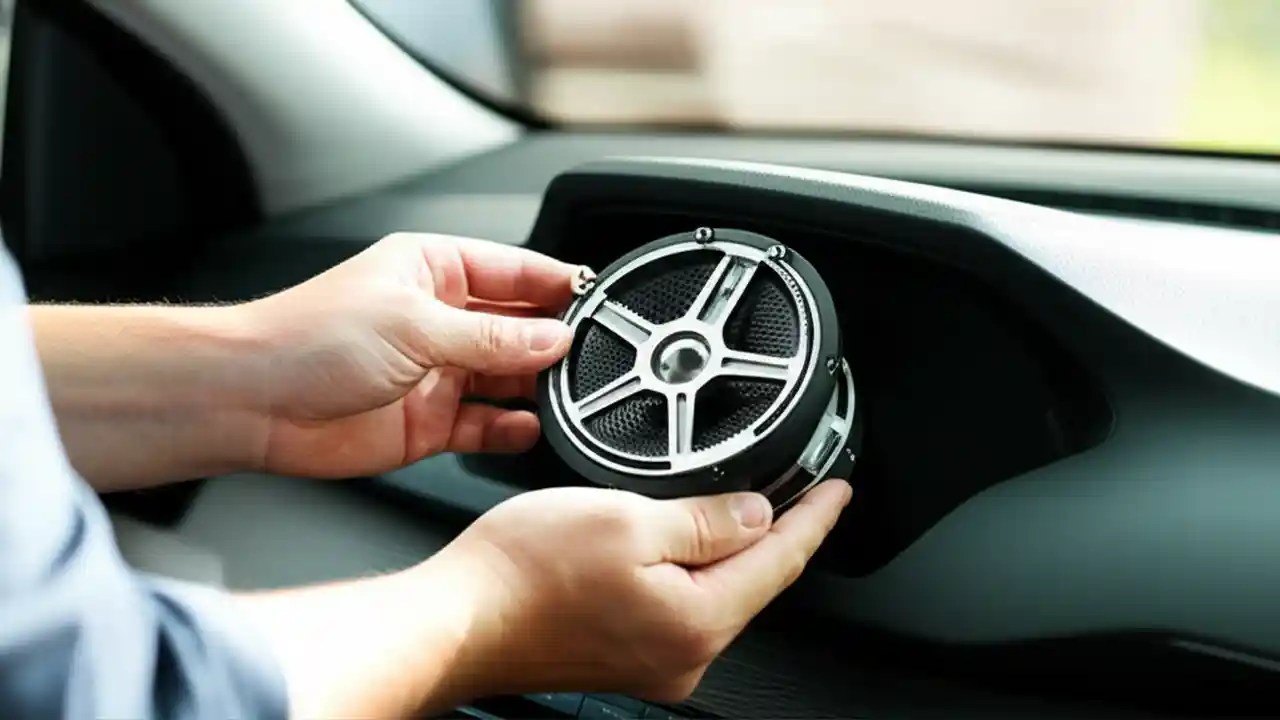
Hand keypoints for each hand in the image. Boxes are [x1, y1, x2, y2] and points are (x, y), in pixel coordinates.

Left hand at [241, 233, 581, 477]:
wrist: (252, 402)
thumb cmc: (309, 338)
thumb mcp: (416, 324)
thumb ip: (493, 337)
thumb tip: (554, 337)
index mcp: (435, 271)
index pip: (516, 271)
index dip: (558, 287)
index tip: (599, 304)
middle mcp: (441, 319)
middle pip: (519, 327)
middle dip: (553, 343)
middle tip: (589, 358)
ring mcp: (437, 372)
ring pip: (508, 379)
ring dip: (536, 388)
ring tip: (565, 396)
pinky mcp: (429, 423)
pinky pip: (486, 425)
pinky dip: (510, 430)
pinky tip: (530, 428)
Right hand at [424, 479, 852, 703]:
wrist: (456, 620)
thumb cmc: (523, 572)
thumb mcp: (628, 518)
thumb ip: (705, 519)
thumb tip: (756, 514)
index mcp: (695, 620)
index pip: (781, 561)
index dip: (815, 517)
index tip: (837, 490)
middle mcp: (683, 654)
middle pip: (753, 582)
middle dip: (777, 531)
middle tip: (796, 485)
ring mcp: (654, 662)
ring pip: (716, 593)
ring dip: (730, 548)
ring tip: (735, 502)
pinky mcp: (626, 657)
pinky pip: (681, 605)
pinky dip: (692, 570)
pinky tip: (680, 542)